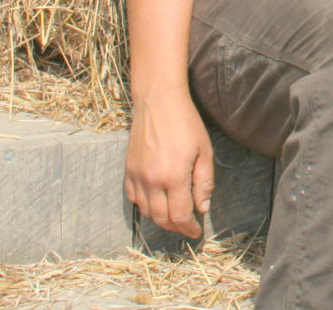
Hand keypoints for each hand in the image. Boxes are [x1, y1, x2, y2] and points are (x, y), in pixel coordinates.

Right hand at [123, 88, 214, 238]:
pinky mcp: (128, 169)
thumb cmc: (186, 122)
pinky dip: (144, 206)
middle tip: (187, 227)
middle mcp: (151, 180)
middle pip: (161, 218)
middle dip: (176, 227)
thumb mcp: (204, 151)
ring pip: (146, 211)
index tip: (196, 231)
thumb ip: (204, 182)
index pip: (180, 215)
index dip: (189, 228)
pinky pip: (133, 197)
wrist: (158, 101)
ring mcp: (137, 176)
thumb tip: (203, 208)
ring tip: (174, 216)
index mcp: (173, 177)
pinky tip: (155, 202)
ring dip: (160, 218)